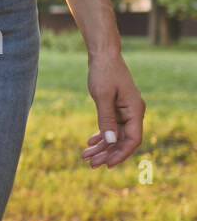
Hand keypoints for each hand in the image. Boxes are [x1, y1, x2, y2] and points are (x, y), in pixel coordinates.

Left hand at [81, 52, 145, 168]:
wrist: (103, 55)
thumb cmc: (104, 73)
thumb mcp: (103, 96)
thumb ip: (106, 119)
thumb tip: (110, 141)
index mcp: (135, 110)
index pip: (133, 139)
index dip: (121, 154)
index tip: (107, 165)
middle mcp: (133, 112)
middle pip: (123, 140)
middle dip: (108, 153)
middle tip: (90, 164)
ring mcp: (126, 111)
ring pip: (115, 135)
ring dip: (102, 147)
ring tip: (85, 157)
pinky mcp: (117, 108)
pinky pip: (111, 127)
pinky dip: (101, 135)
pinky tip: (89, 143)